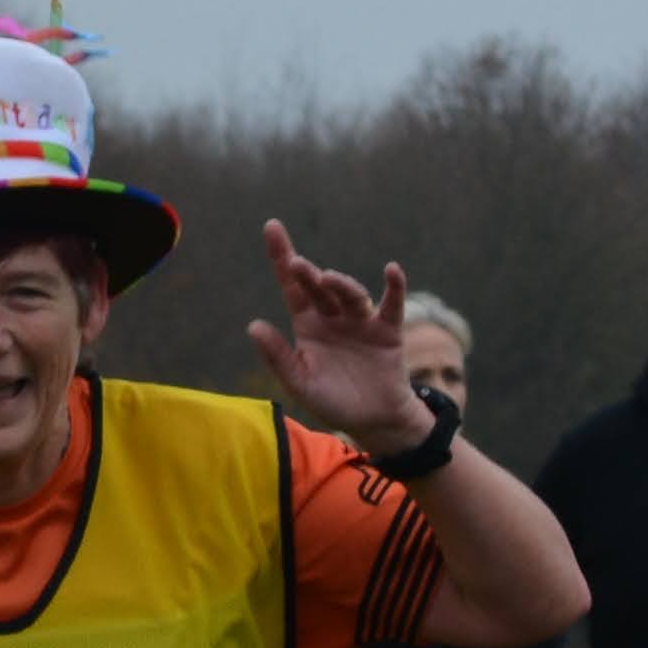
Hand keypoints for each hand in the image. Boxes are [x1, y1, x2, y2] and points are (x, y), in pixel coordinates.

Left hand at [243, 220, 422, 454]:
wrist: (373, 421)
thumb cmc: (333, 402)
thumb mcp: (300, 383)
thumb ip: (278, 356)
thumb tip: (253, 326)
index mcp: (307, 325)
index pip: (291, 286)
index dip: (282, 257)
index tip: (272, 226)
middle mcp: (333, 316)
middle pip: (319, 286)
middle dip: (308, 274)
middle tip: (298, 266)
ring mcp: (361, 320)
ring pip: (350, 294)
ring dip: (341, 284)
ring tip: (328, 279)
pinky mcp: (388, 330)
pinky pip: (392, 304)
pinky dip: (394, 286)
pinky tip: (391, 270)